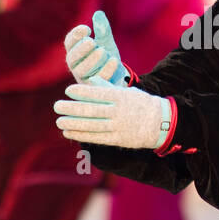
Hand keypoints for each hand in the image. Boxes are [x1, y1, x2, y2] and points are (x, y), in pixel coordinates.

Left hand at [53, 77, 172, 148]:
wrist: (161, 123)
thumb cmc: (141, 104)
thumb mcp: (127, 91)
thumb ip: (108, 87)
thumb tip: (90, 80)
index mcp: (121, 97)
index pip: (98, 94)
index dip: (82, 92)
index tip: (68, 91)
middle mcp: (118, 112)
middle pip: (92, 110)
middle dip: (72, 109)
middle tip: (57, 106)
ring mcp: (118, 126)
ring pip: (92, 125)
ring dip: (73, 124)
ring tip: (59, 121)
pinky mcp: (118, 139)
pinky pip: (96, 138)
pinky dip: (81, 135)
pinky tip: (69, 132)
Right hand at [64, 10, 127, 84]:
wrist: (120, 77)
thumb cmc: (108, 58)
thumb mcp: (106, 42)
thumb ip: (102, 30)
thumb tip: (98, 14)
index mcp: (76, 51)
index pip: (69, 42)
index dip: (75, 35)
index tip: (86, 29)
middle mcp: (76, 65)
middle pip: (72, 57)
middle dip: (81, 49)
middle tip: (92, 42)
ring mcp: (84, 78)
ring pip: (82, 70)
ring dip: (93, 59)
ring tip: (103, 51)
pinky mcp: (94, 88)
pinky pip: (97, 80)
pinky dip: (106, 69)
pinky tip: (113, 61)